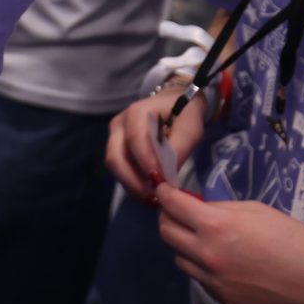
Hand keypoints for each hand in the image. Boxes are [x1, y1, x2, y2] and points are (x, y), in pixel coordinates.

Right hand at [107, 86, 205, 201]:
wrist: (175, 104)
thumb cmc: (184, 114)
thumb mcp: (189, 128)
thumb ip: (179, 149)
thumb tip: (168, 177)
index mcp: (136, 113)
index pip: (135, 140)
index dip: (146, 163)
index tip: (161, 183)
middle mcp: (119, 124)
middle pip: (115, 156)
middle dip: (133, 181)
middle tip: (154, 198)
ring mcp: (115, 136)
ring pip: (115, 166)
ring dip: (131, 185)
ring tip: (153, 199)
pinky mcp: (117, 147)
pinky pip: (119, 169)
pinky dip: (132, 183)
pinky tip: (148, 192)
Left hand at [155, 187, 303, 303]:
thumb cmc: (289, 236)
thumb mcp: (253, 209)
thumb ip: (219, 209)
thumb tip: (197, 208)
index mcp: (215, 226)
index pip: (171, 205)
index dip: (165, 193)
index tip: (165, 190)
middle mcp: (206, 254)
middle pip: (166, 232)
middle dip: (169, 217)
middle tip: (179, 212)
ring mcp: (213, 280)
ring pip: (179, 257)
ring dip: (183, 244)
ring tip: (202, 238)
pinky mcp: (222, 297)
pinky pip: (199, 277)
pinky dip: (201, 265)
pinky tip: (220, 260)